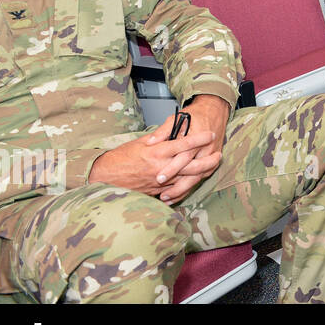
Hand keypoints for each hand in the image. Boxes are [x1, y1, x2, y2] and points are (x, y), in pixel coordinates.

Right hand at [88, 123, 220, 203]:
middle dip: (208, 159)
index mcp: (157, 152)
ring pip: (187, 179)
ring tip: (213, 166)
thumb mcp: (141, 142)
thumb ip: (159, 139)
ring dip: (203, 172)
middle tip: (219, 153)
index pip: (183, 144)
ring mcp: (160, 182)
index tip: (211, 134)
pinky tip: (199, 180)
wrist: (105, 177)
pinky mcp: (157, 192)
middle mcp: (160, 167)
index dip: (199, 139)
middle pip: (191, 165)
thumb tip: (174, 132)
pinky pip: (177, 190)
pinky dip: (189, 185)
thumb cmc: (121, 157)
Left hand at [146, 95, 228, 201]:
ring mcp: (210, 156)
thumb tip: (151, 141)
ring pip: (198, 177)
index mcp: (197, 138)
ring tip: (166, 198)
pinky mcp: (211, 161)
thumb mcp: (178, 118)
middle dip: (177, 184)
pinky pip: (202, 177)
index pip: (184, 156)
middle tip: (162, 194)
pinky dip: (190, 187)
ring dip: (183, 189)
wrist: (215, 112)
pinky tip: (178, 195)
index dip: (172, 168)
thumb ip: (164, 131)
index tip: (159, 178)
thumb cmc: (194, 115)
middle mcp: (206, 149)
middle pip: (192, 171)